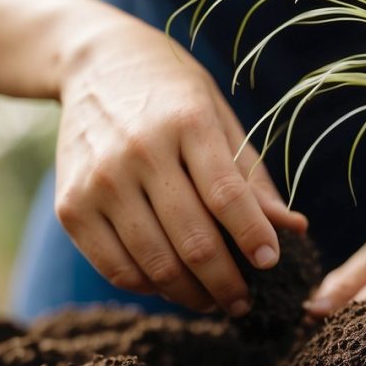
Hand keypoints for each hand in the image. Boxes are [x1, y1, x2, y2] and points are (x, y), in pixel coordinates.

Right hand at [53, 15, 306, 315]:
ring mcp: (100, 180)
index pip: (225, 195)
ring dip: (191, 294)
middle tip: (245, 302)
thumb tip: (294, 229)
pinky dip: (148, 286)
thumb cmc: (174, 96)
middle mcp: (140, 151)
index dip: (252, 237)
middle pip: (192, 239)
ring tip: (214, 302)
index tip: (271, 264)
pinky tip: (172, 286)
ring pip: (154, 262)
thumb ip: (252, 179)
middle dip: (227, 283)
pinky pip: (115, 266)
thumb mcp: (220, 119)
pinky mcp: (71, 206)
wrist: (96, 63)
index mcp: (187, 122)